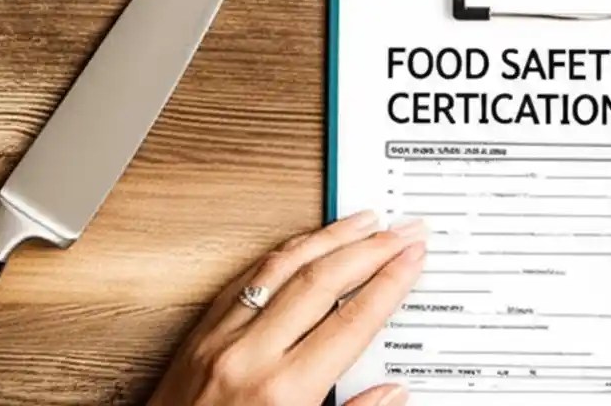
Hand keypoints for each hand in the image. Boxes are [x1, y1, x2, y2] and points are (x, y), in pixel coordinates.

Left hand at [149, 212, 426, 405]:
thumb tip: (392, 393)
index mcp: (284, 393)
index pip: (353, 321)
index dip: (390, 282)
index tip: (412, 257)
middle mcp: (251, 357)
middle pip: (324, 282)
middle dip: (371, 248)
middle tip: (402, 229)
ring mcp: (220, 340)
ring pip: (283, 267)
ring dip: (329, 238)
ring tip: (362, 221)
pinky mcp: (197, 335)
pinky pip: (245, 278)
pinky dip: (281, 253)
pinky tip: (303, 243)